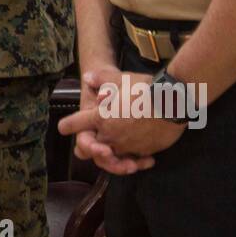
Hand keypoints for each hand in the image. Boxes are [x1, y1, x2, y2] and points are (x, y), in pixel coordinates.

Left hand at [58, 68, 184, 174]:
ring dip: (114, 154)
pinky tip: (140, 153)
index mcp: (100, 117)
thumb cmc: (144, 88)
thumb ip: (101, 79)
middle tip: (96, 143)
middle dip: (91, 145)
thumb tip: (88, 78)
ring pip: (113, 156)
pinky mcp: (144, 152)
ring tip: (121, 149)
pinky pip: (134, 159)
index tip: (63, 127)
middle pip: (92, 146)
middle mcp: (110, 135)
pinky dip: (135, 158)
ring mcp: (127, 146)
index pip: (76, 124)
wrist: (172, 102)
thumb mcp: (120, 79)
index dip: (68, 125)